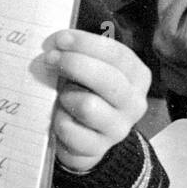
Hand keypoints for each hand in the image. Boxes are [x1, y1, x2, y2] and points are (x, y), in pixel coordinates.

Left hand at [42, 29, 150, 173]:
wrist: (85, 139)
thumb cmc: (85, 93)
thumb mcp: (89, 70)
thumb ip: (81, 53)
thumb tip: (55, 41)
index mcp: (137, 76)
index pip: (117, 55)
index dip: (86, 44)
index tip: (60, 39)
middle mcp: (134, 102)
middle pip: (106, 78)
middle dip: (74, 64)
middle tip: (49, 58)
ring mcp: (118, 128)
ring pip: (88, 106)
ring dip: (67, 97)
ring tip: (62, 96)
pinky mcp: (98, 148)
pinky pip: (70, 129)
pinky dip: (59, 121)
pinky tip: (59, 117)